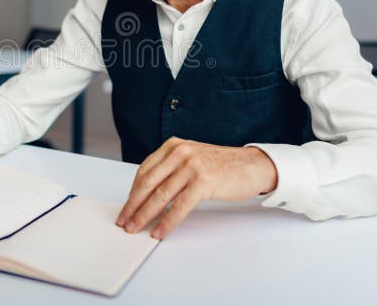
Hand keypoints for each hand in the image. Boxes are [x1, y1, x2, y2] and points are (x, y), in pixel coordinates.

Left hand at [116, 137, 276, 238]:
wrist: (252, 165)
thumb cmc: (222, 165)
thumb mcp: (191, 158)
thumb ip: (170, 170)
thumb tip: (146, 196)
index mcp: (173, 146)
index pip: (144, 171)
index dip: (132, 192)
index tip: (126, 207)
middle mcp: (180, 153)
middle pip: (148, 183)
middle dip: (133, 205)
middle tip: (124, 221)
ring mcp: (191, 166)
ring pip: (161, 196)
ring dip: (145, 215)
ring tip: (136, 228)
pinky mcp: (203, 182)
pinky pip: (179, 207)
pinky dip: (167, 222)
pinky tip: (160, 231)